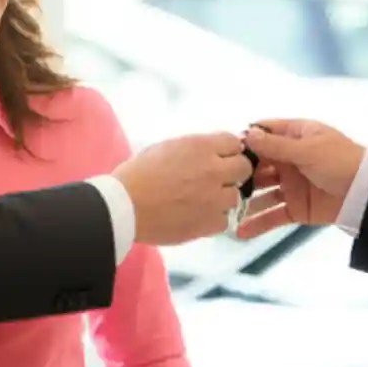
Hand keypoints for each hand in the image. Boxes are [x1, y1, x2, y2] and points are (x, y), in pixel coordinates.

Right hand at [113, 132, 252, 244]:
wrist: (123, 206)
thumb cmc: (137, 174)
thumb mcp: (167, 148)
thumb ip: (195, 149)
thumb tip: (212, 152)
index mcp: (201, 147)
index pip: (235, 142)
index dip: (228, 150)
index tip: (220, 157)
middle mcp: (213, 170)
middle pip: (244, 168)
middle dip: (233, 172)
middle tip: (217, 179)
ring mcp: (214, 199)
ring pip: (236, 196)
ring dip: (223, 197)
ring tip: (203, 200)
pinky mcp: (208, 223)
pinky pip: (224, 220)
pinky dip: (214, 218)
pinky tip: (197, 215)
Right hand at [235, 119, 367, 239]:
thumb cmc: (342, 161)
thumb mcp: (308, 149)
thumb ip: (276, 146)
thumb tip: (246, 134)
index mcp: (295, 136)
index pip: (264, 134)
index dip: (245, 141)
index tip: (225, 151)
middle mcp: (289, 159)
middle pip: (257, 165)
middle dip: (240, 175)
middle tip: (219, 185)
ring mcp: (291, 185)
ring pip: (261, 192)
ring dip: (244, 201)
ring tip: (224, 210)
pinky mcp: (296, 208)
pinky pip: (272, 216)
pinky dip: (257, 224)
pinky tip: (239, 231)